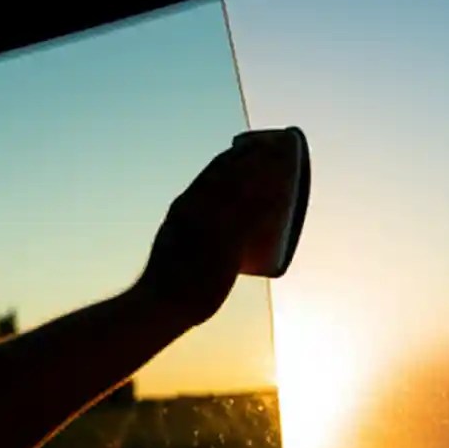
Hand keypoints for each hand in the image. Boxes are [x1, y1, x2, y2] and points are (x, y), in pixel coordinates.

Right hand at [134, 143, 278, 328]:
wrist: (161, 301)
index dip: (236, 156)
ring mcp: (212, 223)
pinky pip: (254, 216)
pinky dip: (271, 201)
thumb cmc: (167, 278)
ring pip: (246, 187)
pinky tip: (285, 195)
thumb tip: (207, 228)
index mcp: (185, 204)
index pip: (214, 170)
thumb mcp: (174, 240)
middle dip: (258, 154)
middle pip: (234, 171)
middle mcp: (198, 207)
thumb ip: (190, 228)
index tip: (250, 147)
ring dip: (269, 170)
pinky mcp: (226, 243)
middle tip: (278, 146)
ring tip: (287, 159)